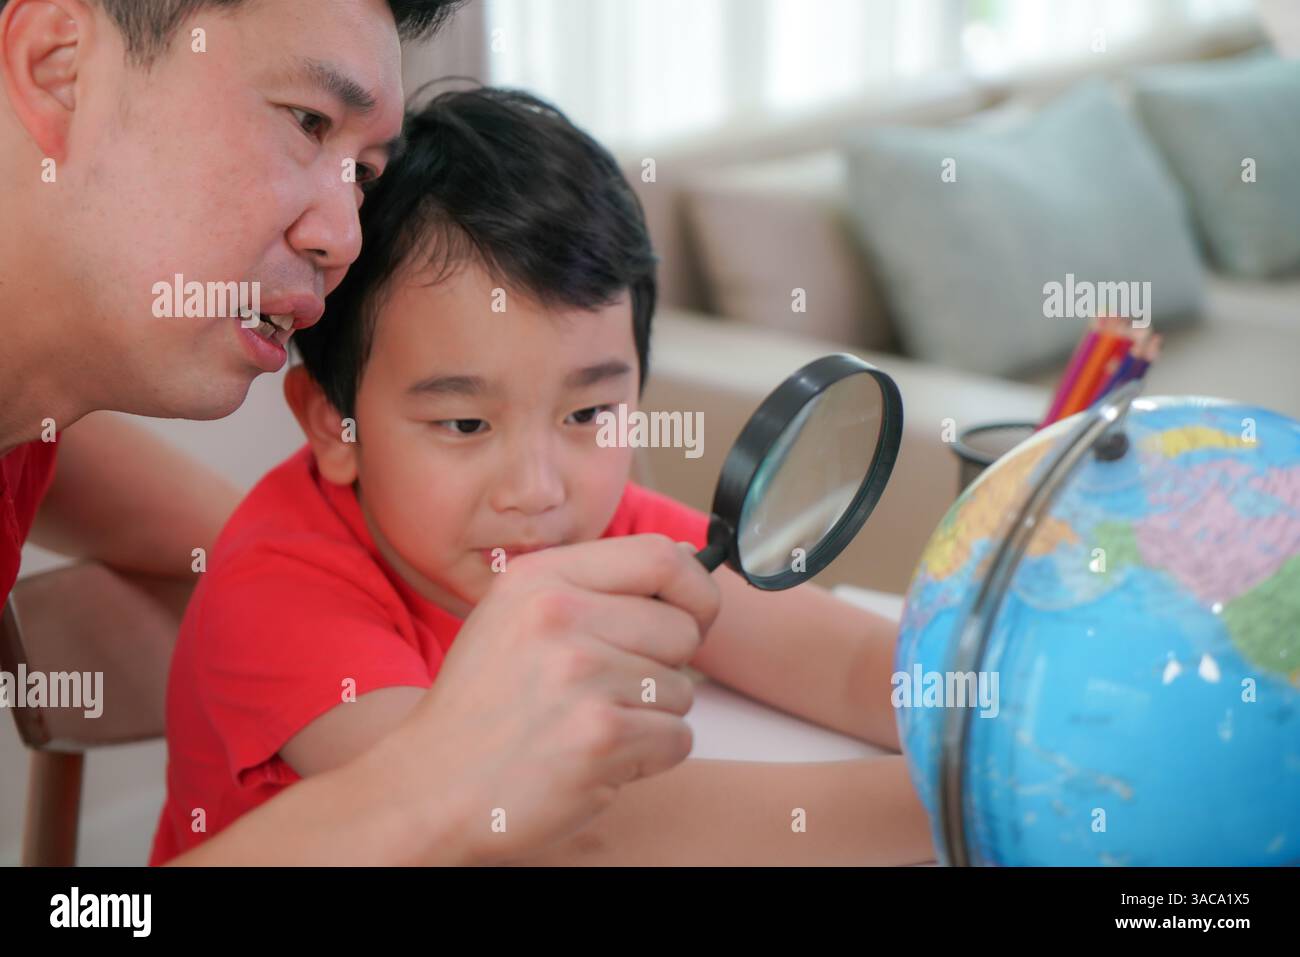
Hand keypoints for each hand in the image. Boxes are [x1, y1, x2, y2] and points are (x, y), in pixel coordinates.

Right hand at [370, 533, 719, 864]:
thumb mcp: (513, 615)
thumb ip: (588, 589)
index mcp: (541, 579)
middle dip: (665, 666)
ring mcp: (582, 677)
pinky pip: (677, 738)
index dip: (695, 587)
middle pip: (681, 630)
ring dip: (650, 717)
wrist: (432, 788)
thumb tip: (683, 568)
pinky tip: (597, 757)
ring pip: (680, 690)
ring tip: (588, 724)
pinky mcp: (601, 737)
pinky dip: (649, 757)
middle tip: (613, 691)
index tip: (694, 613)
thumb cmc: (481, 707)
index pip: (659, 556)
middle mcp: (561, 617)